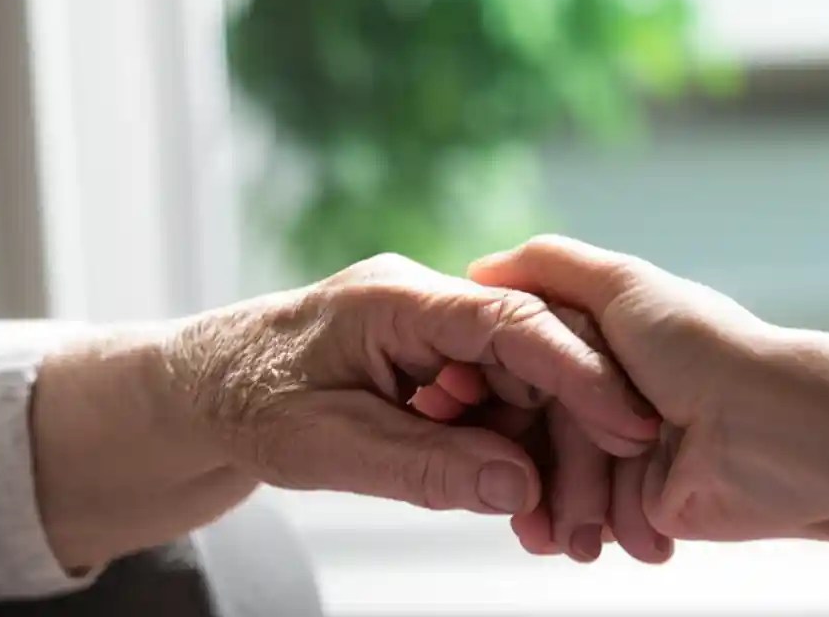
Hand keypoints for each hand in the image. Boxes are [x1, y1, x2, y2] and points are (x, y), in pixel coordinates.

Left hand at [32, 252, 657, 567]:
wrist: (198, 395)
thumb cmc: (244, 402)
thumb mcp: (323, 445)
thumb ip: (424, 465)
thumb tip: (522, 486)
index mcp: (398, 300)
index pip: (511, 321)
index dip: (580, 370)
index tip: (630, 422)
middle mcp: (429, 308)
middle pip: (534, 356)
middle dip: (574, 430)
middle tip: (599, 505)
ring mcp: (436, 337)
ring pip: (525, 388)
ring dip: (545, 455)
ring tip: (556, 527)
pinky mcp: (437, 368)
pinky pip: (497, 408)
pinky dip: (512, 459)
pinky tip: (523, 507)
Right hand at [468, 236, 828, 549]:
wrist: (772, 433)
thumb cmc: (702, 350)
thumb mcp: (623, 287)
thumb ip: (551, 267)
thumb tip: (482, 267)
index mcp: (608, 342)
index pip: (524, 368)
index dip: (486, 391)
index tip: (446, 409)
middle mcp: (618, 393)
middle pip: (539, 433)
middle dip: (519, 464)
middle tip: (495, 481)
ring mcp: (634, 450)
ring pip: (564, 483)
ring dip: (559, 508)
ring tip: (549, 534)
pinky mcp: (652, 502)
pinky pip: (602, 521)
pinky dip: (597, 530)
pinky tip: (588, 540)